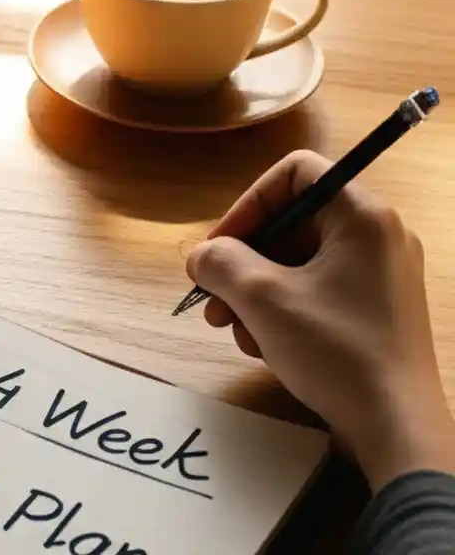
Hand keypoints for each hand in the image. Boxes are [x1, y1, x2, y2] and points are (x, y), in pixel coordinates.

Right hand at [186, 150, 454, 490]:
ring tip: (237, 333)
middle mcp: (378, 237)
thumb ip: (221, 263)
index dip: (248, 204)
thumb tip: (202, 257)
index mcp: (362, 216)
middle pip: (292, 223)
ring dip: (256, 293)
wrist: (396, 426)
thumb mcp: (262, 299)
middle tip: (213, 302)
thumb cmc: (334, 350)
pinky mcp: (378, 311)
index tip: (220, 249)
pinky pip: (318, 290)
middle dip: (243, 261)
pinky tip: (266, 347)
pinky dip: (284, 310)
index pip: (294, 173)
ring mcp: (382, 275)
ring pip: (299, 262)